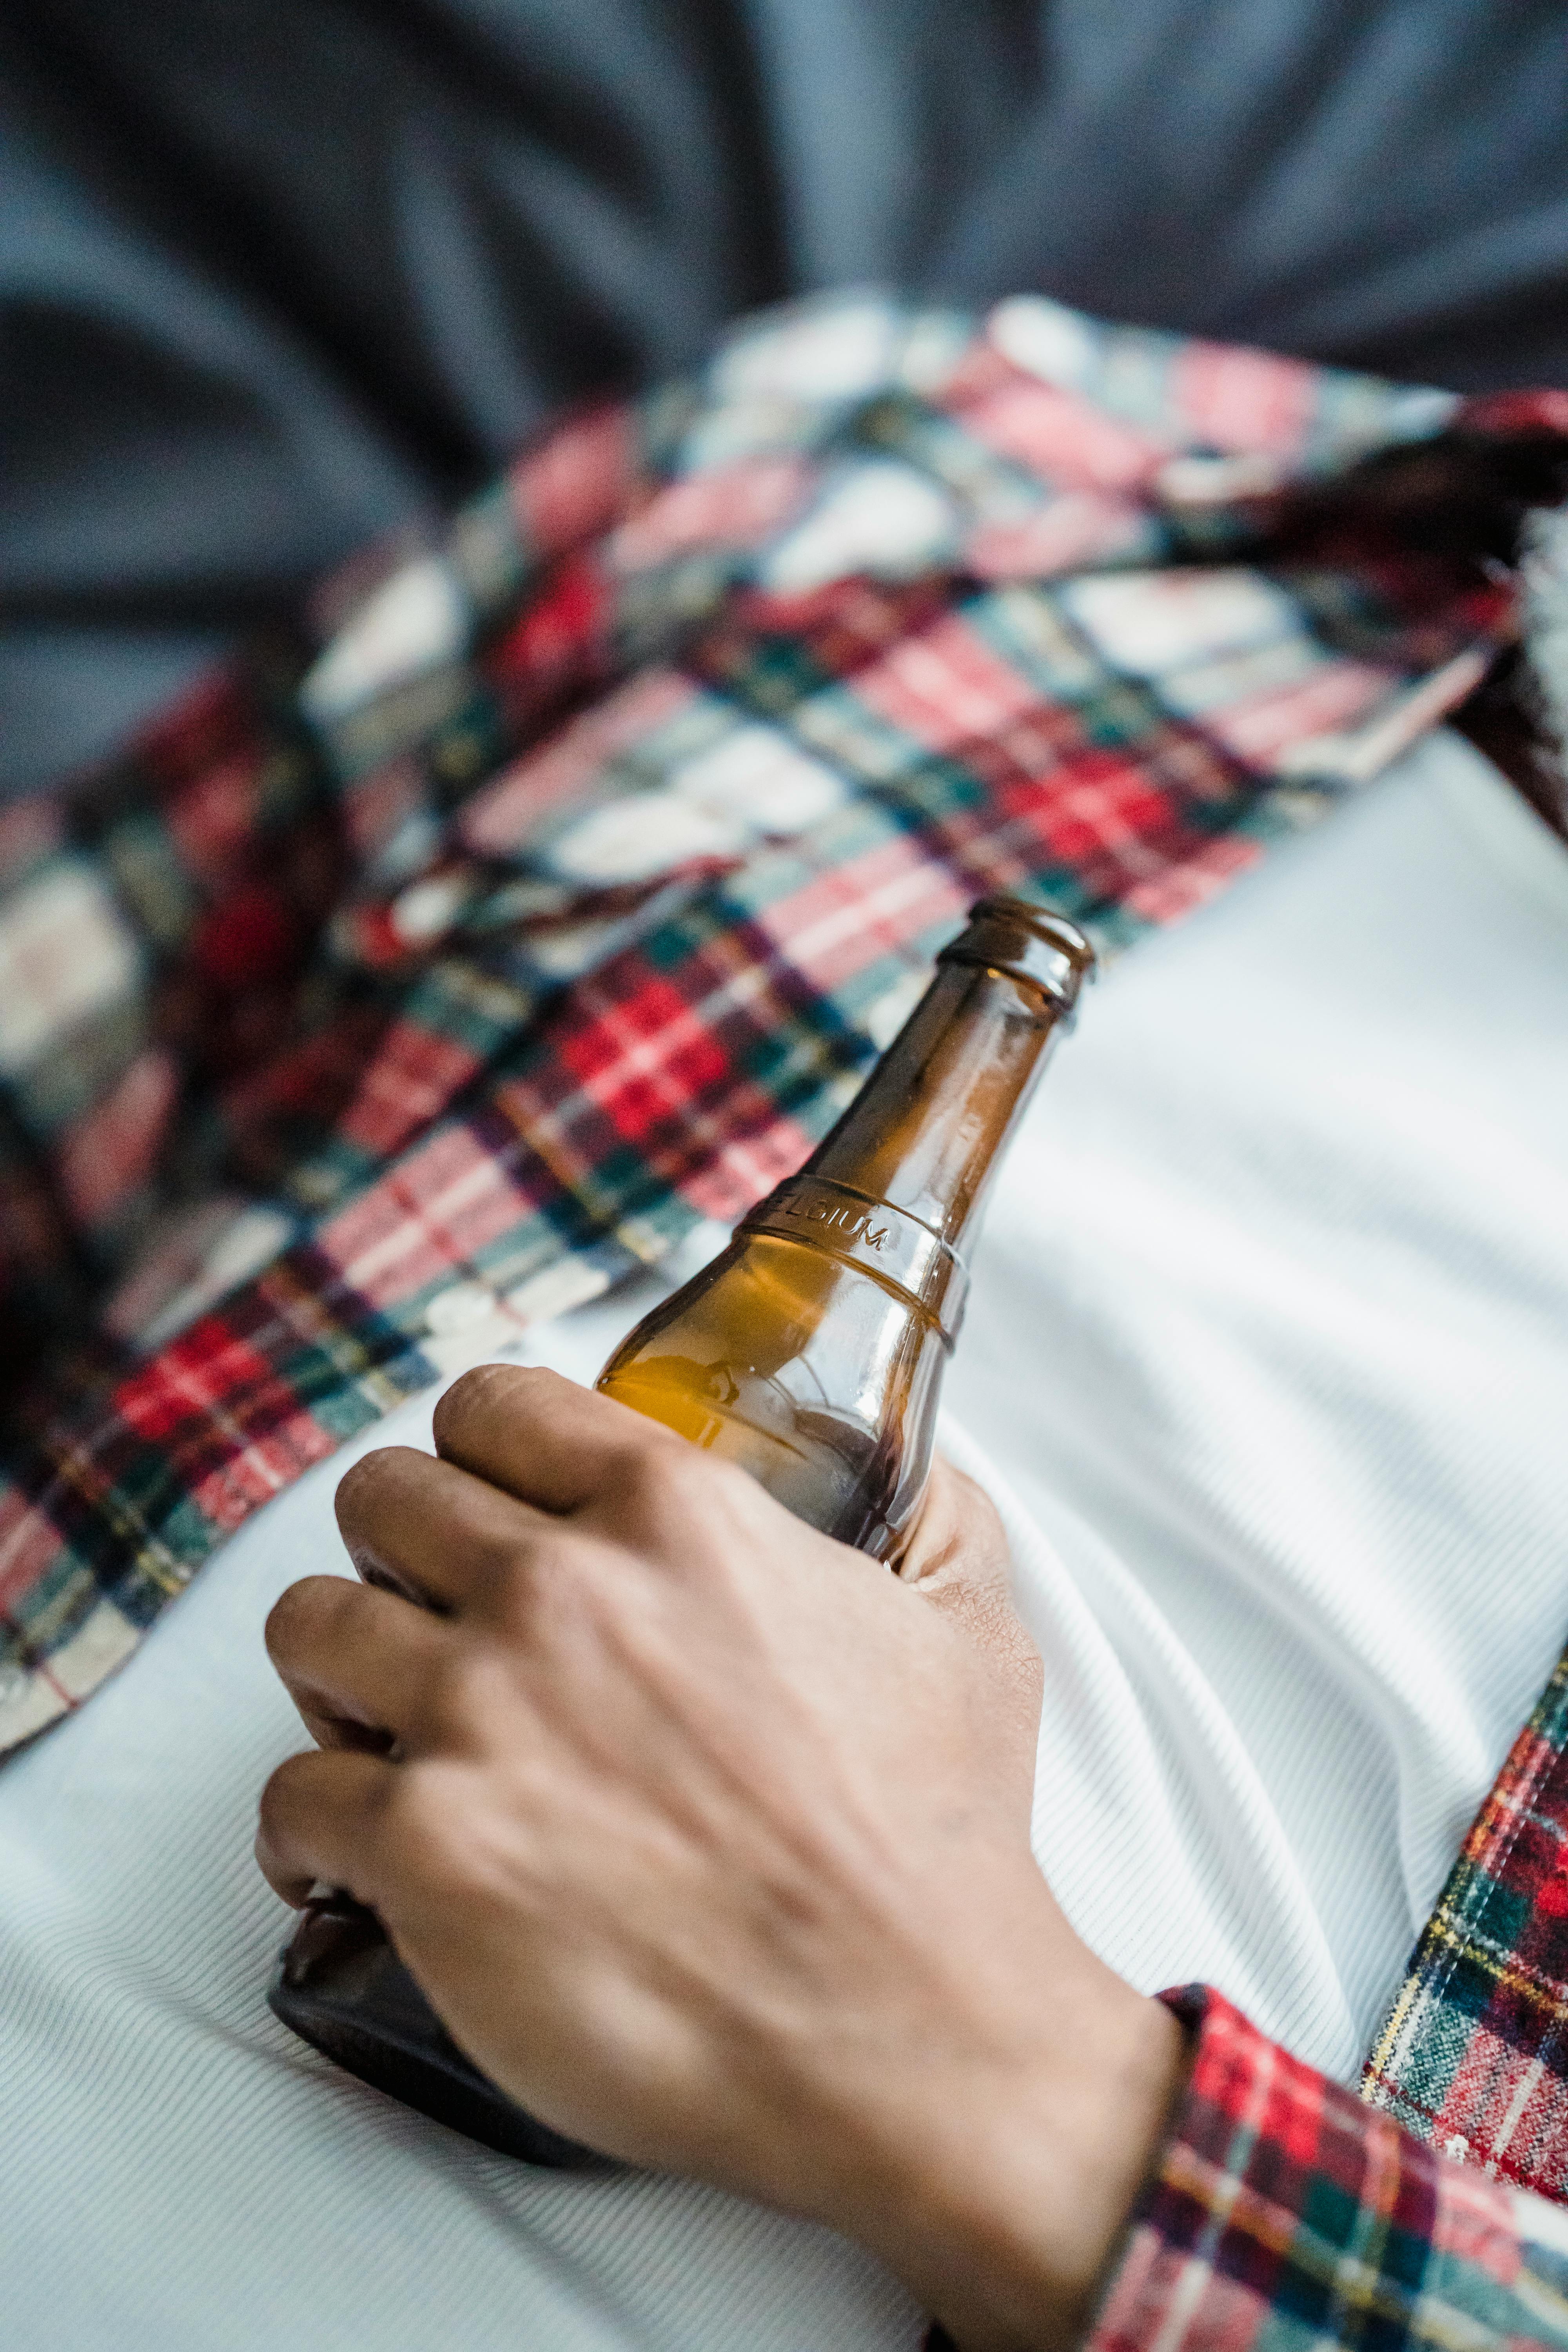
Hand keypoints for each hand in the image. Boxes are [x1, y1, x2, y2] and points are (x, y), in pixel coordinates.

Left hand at [257, 1365, 1182, 2351]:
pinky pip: (290, 1797)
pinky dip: (308, 1832)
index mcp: (673, 1516)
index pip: (491, 1407)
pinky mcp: (426, 1850)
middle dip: (395, 1556)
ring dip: (336, 1678)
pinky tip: (356, 1863)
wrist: (906, 2032)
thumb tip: (926, 1469)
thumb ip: (941, 1521)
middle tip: (431, 1626)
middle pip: (379, 1500)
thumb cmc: (935, 1840)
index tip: (481, 1507)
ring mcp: (479, 1716)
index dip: (474, 1454)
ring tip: (382, 1735)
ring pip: (308, 1626)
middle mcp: (558, 1592)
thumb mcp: (972, 1630)